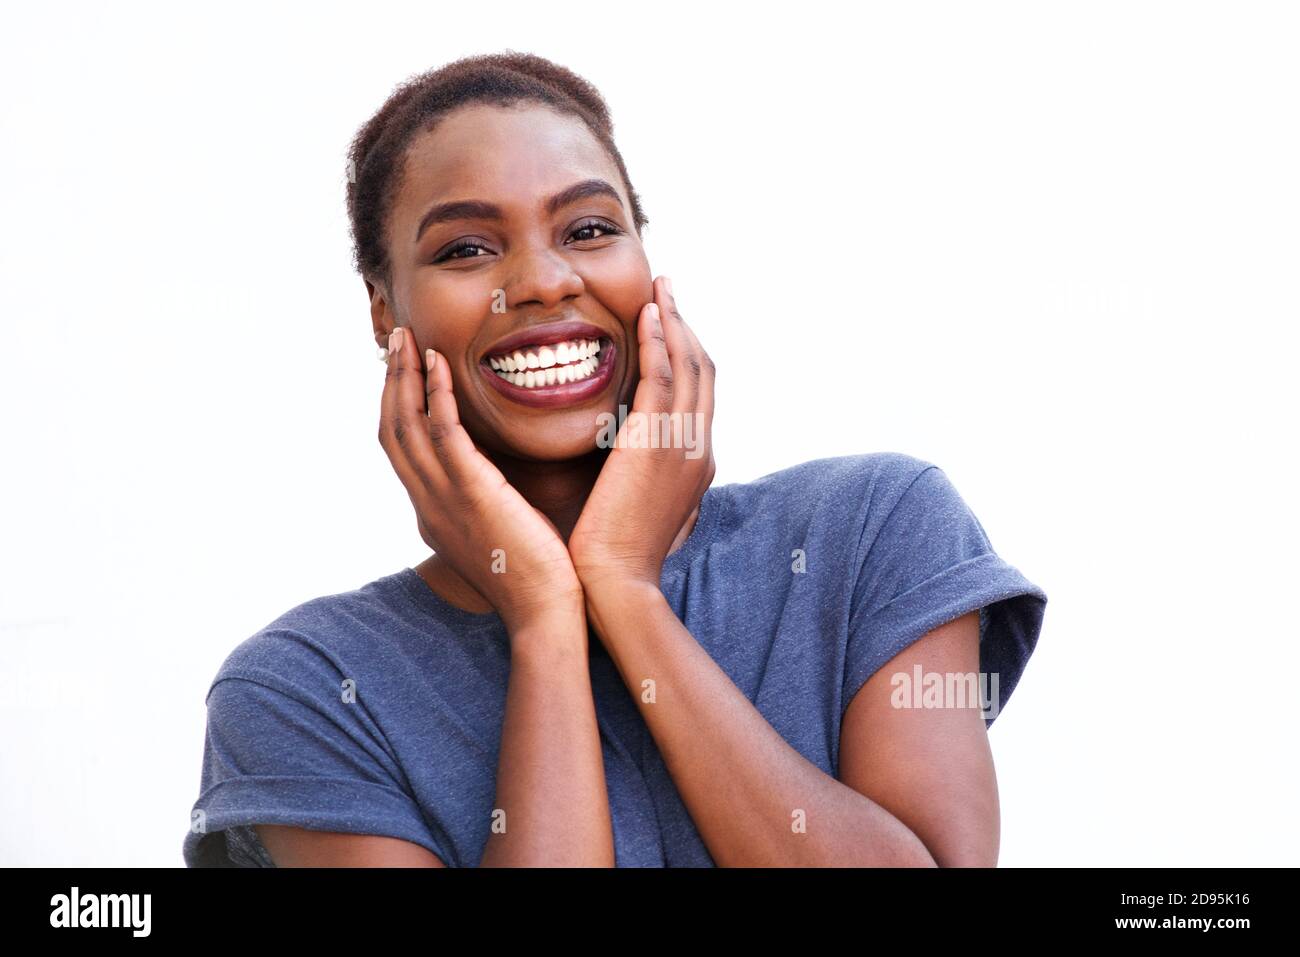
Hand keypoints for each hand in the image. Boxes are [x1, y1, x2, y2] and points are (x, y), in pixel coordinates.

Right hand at [379, 327, 583, 632]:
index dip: (399, 406)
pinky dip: (436, 396)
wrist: (550, 613)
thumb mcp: (504, 533)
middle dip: (392, 383)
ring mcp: (443, 499)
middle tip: (398, 341)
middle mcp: (428, 505)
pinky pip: (442, 433)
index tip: (407, 369)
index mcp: (434, 514)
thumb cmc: (542, 578)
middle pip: (391, 431)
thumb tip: (509, 480)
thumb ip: (495, 503)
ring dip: (404, 378)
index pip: (403, 450)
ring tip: (409, 339)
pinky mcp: (471, 493)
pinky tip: (439, 365)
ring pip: (406, 426)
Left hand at [568, 276, 716, 591]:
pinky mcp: (657, 444)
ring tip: (659, 286)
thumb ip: (643, 475)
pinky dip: (660, 342)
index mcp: (697, 464)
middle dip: (686, 324)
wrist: (614, 583)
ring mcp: (684, 445)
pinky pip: (664, 379)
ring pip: (689, 367)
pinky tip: (648, 314)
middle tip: (667, 289)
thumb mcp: (640, 509)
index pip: (700, 394)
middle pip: (703, 371)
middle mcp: (699, 449)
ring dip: (674, 320)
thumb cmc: (614, 554)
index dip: (687, 352)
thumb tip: (631, 458)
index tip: (668, 322)